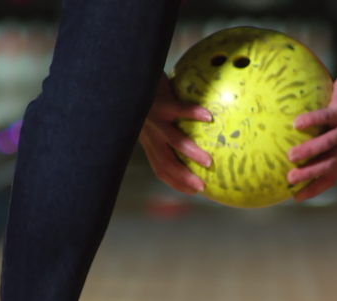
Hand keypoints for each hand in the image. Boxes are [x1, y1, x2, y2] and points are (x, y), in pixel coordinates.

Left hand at [139, 76, 212, 194]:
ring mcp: (154, 120)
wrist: (128, 73)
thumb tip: (197, 133)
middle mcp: (150, 135)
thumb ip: (169, 126)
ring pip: (173, 141)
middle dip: (183, 178)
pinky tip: (209, 117)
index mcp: (149, 140)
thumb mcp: (154, 115)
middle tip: (201, 186)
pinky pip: (178, 110)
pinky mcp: (158, 103)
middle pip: (165, 163)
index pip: (160, 168)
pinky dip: (193, 114)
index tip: (193, 191)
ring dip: (191, 154)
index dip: (175, 182)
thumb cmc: (147, 92)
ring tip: (208, 162)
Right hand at [287, 63, 336, 201]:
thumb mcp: (335, 132)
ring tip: (291, 155)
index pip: (331, 178)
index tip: (296, 197)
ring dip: (309, 151)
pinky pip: (327, 117)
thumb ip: (319, 142)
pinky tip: (297, 124)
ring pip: (328, 144)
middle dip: (310, 175)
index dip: (315, 189)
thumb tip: (289, 153)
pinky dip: (312, 121)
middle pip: (329, 165)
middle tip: (290, 179)